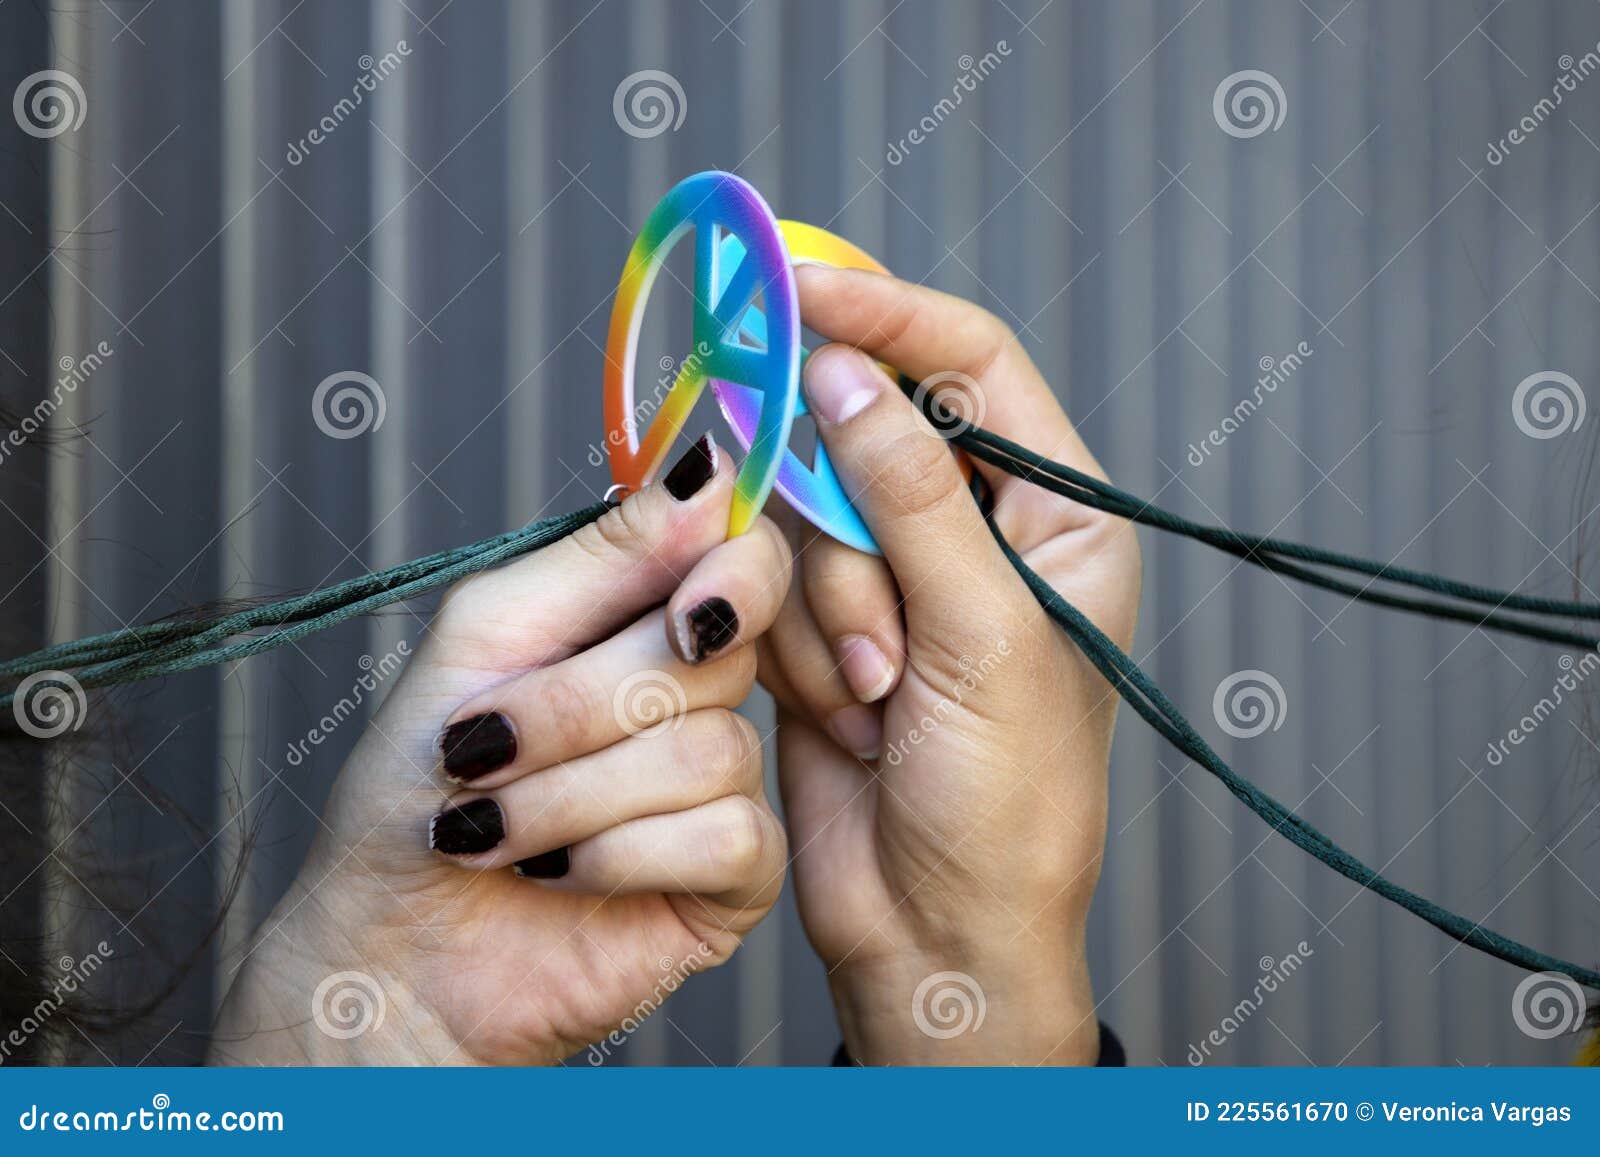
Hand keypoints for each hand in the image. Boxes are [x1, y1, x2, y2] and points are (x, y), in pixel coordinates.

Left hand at [213, 437, 791, 1065]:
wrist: (389, 943)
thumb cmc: (414, 789)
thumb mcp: (485, 637)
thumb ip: (601, 556)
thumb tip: (711, 471)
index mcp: (642, 616)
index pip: (744, 554)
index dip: (733, 572)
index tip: (684, 611)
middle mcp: (695, 691)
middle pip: (719, 651)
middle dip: (578, 705)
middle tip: (484, 745)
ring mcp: (722, 785)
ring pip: (716, 750)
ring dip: (573, 794)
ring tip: (494, 826)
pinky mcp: (735, 878)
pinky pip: (730, 836)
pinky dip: (619, 855)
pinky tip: (559, 872)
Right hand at [758, 266, 1140, 1064]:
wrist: (940, 934)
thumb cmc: (1012, 805)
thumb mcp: (982, 639)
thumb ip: (907, 495)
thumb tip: (842, 373)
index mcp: (1058, 511)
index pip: (968, 360)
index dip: (885, 315)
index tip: (796, 290)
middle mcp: (977, 528)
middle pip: (866, 429)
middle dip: (852, 527)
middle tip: (872, 617)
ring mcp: (894, 574)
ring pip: (804, 508)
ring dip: (830, 609)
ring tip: (881, 699)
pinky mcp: (823, 620)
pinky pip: (769, 576)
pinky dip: (795, 644)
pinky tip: (848, 716)